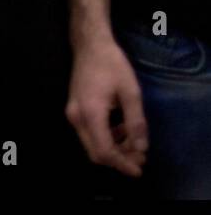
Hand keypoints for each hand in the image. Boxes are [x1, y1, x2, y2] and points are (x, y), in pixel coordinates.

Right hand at [64, 36, 148, 177]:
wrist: (90, 46)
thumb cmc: (112, 65)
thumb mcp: (131, 92)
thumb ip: (136, 122)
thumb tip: (141, 148)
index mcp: (90, 113)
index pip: (104, 150)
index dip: (122, 163)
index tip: (139, 169)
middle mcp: (77, 118)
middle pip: (95, 152)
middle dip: (119, 159)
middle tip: (140, 157)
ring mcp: (73, 114)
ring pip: (92, 144)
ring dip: (113, 149)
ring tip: (135, 143)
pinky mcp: (74, 110)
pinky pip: (89, 134)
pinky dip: (106, 138)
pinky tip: (121, 130)